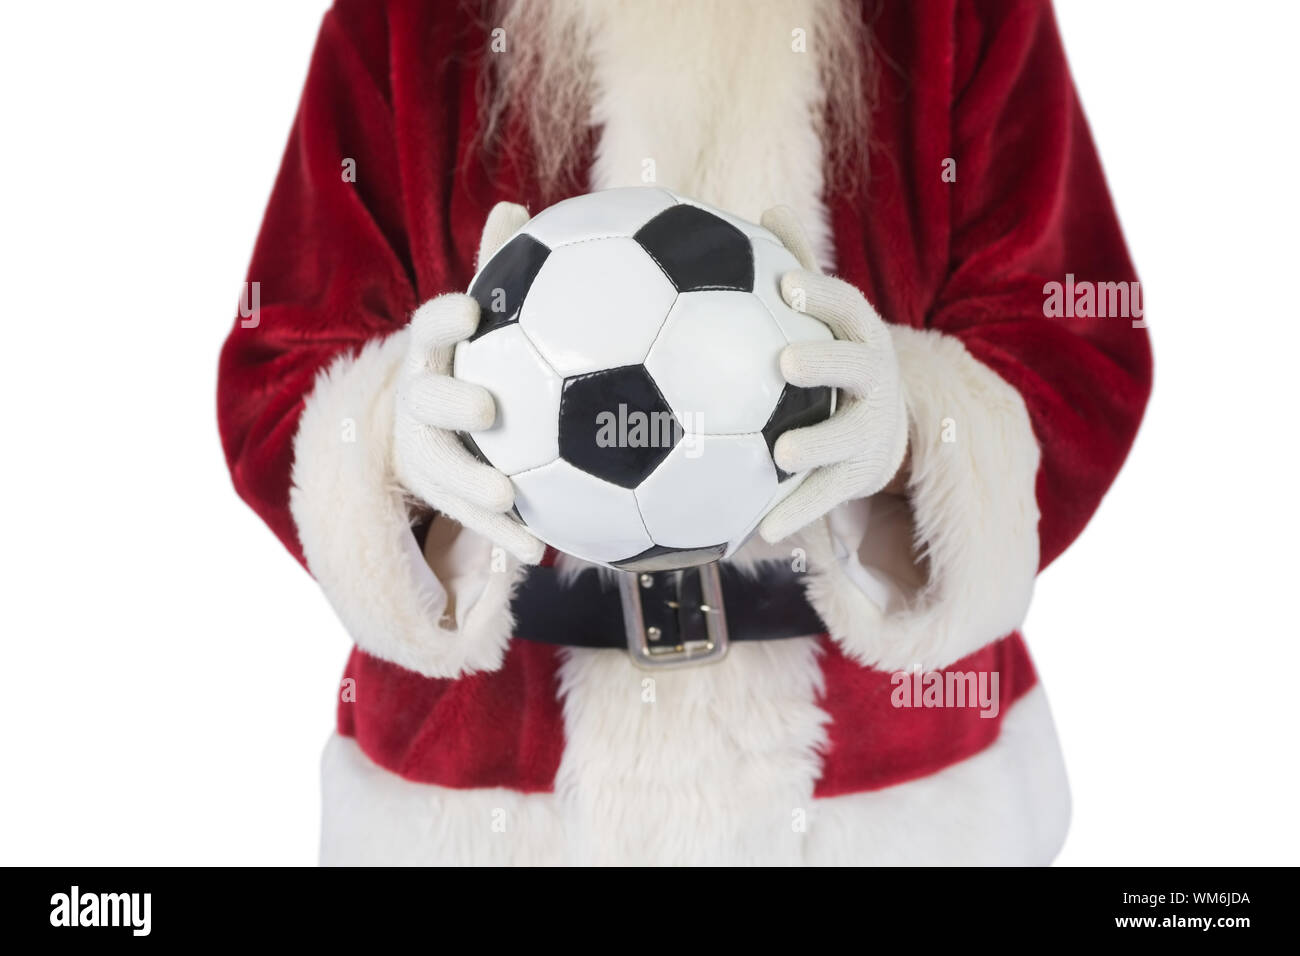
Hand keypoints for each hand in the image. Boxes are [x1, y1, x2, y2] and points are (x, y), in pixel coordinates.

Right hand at [392, 202, 545, 562]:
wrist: (416, 425)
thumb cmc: (465, 359)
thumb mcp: (474, 317)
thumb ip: (497, 264)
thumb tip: (516, 202)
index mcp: (430, 356)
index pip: (428, 330)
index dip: (444, 321)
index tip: (470, 312)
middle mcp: (418, 405)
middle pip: (425, 404)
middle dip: (452, 405)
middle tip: (487, 409)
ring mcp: (425, 455)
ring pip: (443, 472)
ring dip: (474, 484)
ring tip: (508, 496)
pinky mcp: (441, 497)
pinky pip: (474, 523)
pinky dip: (506, 536)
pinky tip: (539, 551)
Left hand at [757, 206, 908, 543]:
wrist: (889, 424)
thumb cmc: (839, 356)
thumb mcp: (828, 315)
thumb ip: (799, 265)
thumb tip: (768, 209)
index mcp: (859, 336)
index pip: (846, 309)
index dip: (820, 297)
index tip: (786, 287)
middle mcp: (873, 381)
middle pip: (854, 369)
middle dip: (824, 364)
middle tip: (785, 362)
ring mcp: (868, 431)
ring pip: (844, 438)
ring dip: (814, 445)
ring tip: (780, 453)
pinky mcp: (858, 475)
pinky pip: (825, 496)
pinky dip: (794, 512)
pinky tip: (760, 529)